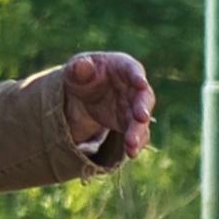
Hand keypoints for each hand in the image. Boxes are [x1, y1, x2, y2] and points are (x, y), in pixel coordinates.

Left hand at [62, 50, 156, 168]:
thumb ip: (78, 68)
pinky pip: (136, 133)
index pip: (132, 69)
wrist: (83, 92)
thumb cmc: (83, 73)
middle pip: (143, 97)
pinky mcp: (129, 122)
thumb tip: (82, 65)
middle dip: (142, 107)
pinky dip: (135, 143)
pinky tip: (131, 153)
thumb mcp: (76, 70)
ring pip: (141, 119)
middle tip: (141, 117)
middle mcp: (134, 86)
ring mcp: (134, 105)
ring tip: (132, 145)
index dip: (137, 76)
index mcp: (122, 66)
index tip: (140, 83)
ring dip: (138, 131)